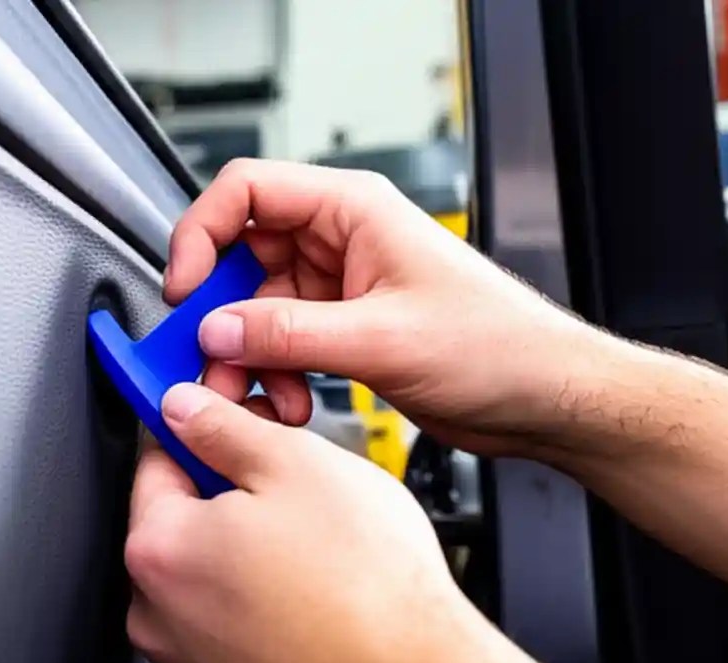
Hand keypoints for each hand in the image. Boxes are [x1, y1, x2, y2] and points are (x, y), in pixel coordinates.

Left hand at [125, 384, 591, 662]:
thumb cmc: (369, 591)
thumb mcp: (298, 465)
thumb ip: (225, 426)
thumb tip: (188, 407)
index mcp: (159, 548)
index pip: (157, 458)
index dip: (203, 427)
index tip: (229, 419)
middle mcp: (156, 613)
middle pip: (181, 522)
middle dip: (230, 495)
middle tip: (293, 489)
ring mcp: (188, 662)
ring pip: (208, 578)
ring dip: (248, 554)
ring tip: (314, 553)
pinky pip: (230, 627)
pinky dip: (261, 607)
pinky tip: (314, 597)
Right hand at [167, 159, 616, 455]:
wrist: (543, 396)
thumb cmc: (497, 345)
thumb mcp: (382, 339)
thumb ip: (288, 333)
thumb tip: (217, 330)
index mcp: (352, 210)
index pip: (246, 193)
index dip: (202, 234)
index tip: (185, 289)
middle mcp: (340, 240)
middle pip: (241, 257)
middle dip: (219, 313)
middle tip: (206, 361)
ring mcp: (340, 286)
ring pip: (256, 309)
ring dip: (246, 356)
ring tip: (255, 398)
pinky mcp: (344, 330)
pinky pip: (281, 343)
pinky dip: (273, 375)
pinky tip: (289, 405)